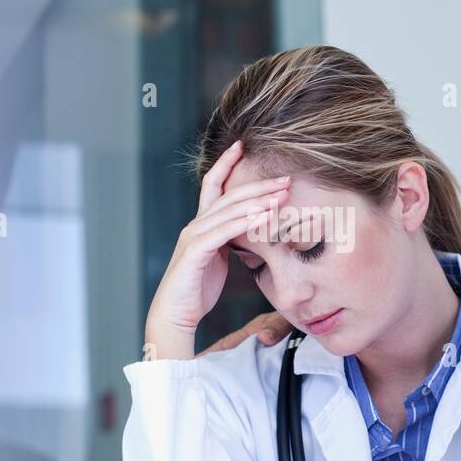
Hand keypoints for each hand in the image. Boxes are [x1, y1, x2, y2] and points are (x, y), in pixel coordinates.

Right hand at [145, 140, 290, 360]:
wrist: (175, 314)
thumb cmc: (197, 289)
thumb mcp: (218, 258)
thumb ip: (229, 240)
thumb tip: (250, 229)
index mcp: (201, 224)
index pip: (213, 185)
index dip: (226, 163)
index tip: (243, 146)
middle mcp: (195, 224)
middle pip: (229, 195)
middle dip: (259, 185)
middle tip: (285, 179)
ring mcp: (193, 236)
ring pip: (229, 211)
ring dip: (258, 201)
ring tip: (282, 195)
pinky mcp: (195, 252)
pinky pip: (224, 232)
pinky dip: (244, 222)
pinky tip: (262, 217)